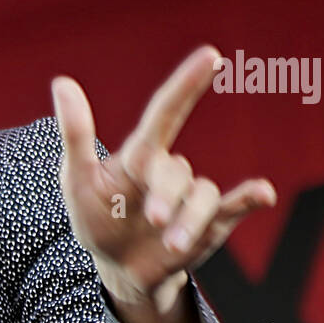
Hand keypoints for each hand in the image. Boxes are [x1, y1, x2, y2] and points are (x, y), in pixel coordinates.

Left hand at [51, 44, 276, 309]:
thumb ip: (75, 133)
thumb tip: (62, 81)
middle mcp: (170, 170)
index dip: (187, 84)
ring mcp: (192, 197)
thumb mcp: (77, 179)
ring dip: (189, 219)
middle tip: (150, 219)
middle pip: (176, 170)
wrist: (119, 267)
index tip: (210, 55)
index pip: (165, 112)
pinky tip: (261, 192)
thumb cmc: (96, 218)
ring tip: (170, 244)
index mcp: (140, 154)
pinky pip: (234, 205)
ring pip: (202, 195)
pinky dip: (249, 198)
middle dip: (165, 194)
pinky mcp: (211, 223)